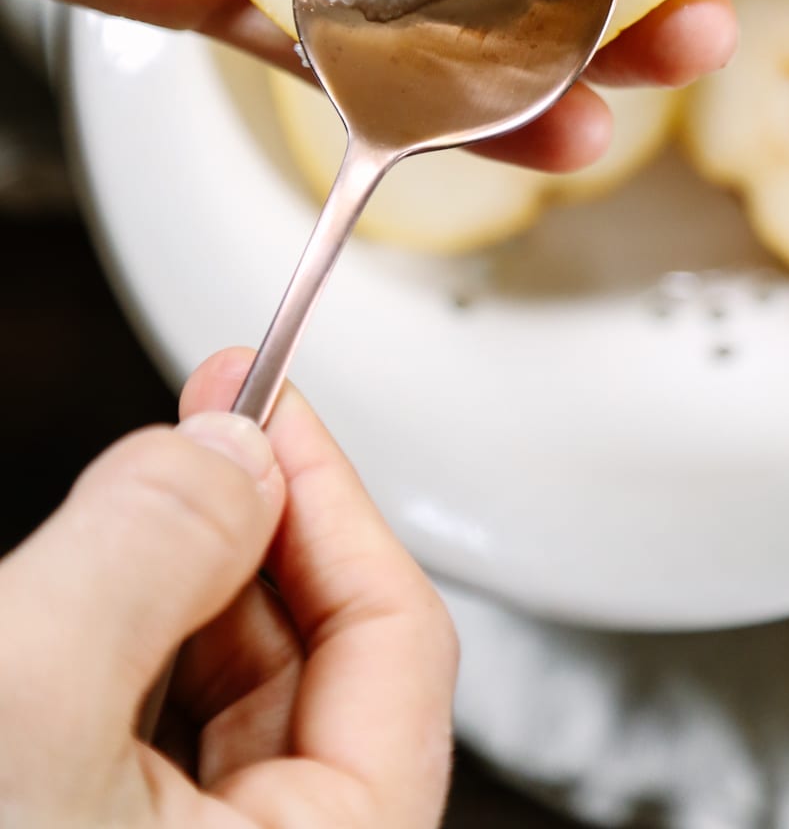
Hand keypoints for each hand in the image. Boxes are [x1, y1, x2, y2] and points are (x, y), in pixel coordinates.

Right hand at [0, 349, 456, 828]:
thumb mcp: (30, 693)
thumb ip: (152, 545)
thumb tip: (235, 455)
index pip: (396, 645)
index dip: (331, 500)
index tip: (270, 402)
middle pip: (311, 667)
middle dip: (246, 537)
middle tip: (193, 433)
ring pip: (220, 699)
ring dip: (171, 590)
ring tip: (106, 526)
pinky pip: (141, 741)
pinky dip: (114, 656)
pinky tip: (68, 606)